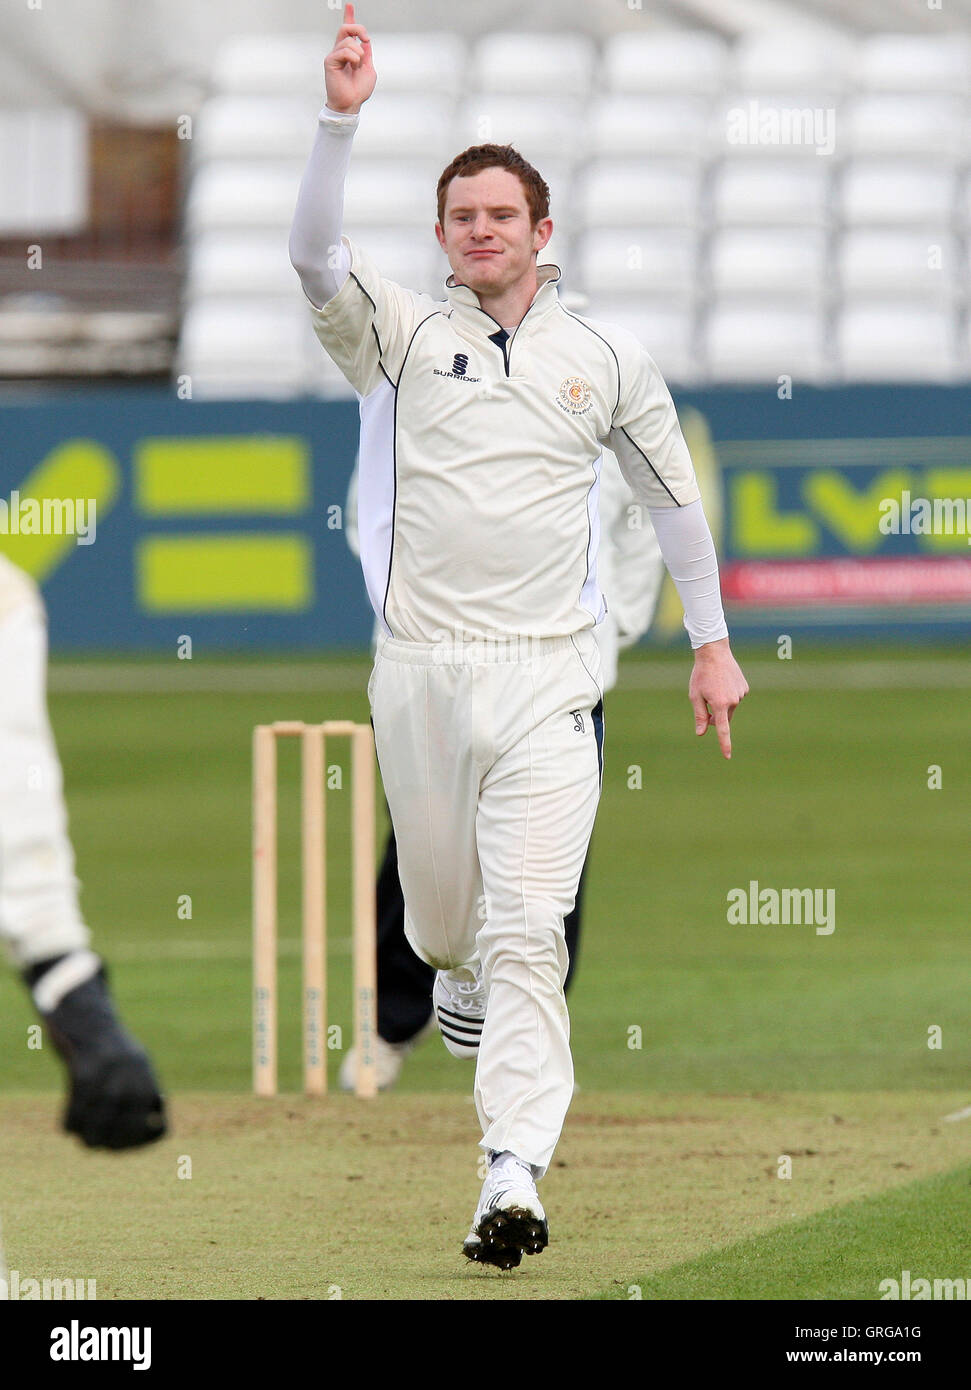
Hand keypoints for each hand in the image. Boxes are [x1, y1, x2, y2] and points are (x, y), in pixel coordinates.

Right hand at [324, 3, 375, 114]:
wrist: (352, 103)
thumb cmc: (358, 91)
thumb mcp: (369, 69)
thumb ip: (367, 54)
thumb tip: (365, 41)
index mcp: (350, 53)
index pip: (348, 32)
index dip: (349, 17)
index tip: (350, 6)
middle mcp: (340, 52)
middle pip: (346, 28)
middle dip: (358, 28)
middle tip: (366, 39)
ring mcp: (334, 55)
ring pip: (348, 41)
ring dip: (359, 53)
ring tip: (357, 67)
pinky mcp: (330, 61)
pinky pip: (344, 51)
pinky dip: (353, 58)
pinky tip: (353, 67)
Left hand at [688, 637, 748, 759]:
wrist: (714, 653)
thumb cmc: (701, 675)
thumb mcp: (695, 696)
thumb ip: (699, 716)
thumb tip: (702, 733)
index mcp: (720, 704)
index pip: (723, 729)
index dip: (725, 744)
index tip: (727, 756)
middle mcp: (733, 701)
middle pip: (724, 718)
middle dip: (715, 716)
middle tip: (705, 702)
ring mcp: (741, 694)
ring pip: (730, 707)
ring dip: (721, 703)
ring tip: (714, 686)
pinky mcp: (745, 688)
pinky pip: (735, 698)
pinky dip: (729, 694)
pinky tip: (723, 682)